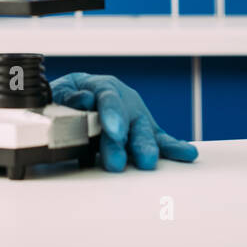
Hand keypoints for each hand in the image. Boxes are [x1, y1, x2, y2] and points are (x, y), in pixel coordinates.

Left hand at [50, 73, 198, 171]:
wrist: (71, 98)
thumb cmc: (64, 98)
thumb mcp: (58, 93)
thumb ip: (68, 97)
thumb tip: (85, 100)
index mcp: (99, 85)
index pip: (107, 96)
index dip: (112, 113)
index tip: (114, 131)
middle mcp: (123, 98)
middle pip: (130, 117)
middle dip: (128, 139)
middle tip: (122, 159)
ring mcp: (135, 115)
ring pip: (144, 130)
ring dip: (146, 146)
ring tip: (147, 161)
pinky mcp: (143, 130)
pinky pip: (159, 138)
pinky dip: (173, 147)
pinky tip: (188, 154)